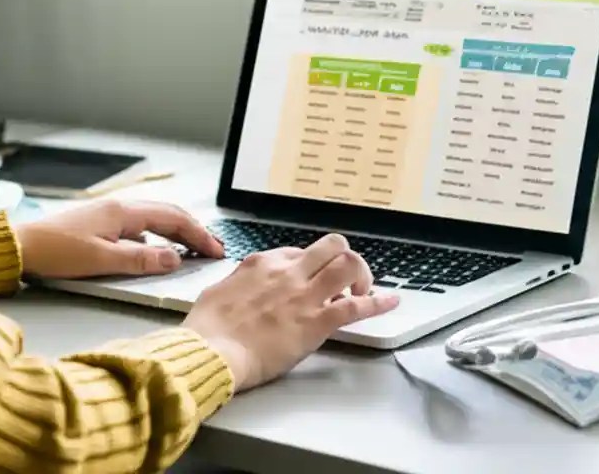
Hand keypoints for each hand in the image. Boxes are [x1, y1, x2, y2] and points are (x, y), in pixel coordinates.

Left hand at [14, 200, 224, 278]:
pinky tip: (158, 251)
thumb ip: (141, 260)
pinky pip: (140, 227)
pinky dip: (158, 237)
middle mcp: (120, 208)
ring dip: (177, 232)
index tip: (216, 250)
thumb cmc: (55, 252)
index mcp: (124, 212)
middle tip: (214, 249)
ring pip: (155, 219)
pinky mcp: (101, 224)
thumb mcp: (102, 261)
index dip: (199, 234)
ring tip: (193, 249)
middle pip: (168, 214)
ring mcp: (110, 214)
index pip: (174, 218)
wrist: (19, 247)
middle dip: (194, 231)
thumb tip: (174, 258)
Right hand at [184, 233, 399, 391]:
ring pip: (349, 264)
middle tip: (345, 279)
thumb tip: (244, 285)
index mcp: (263, 263)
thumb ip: (239, 283)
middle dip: (344, 259)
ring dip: (362, 275)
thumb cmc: (207, 329)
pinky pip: (357, 306)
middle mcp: (288, 272)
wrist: (211, 351)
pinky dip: (379, 303)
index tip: (314, 280)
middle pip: (331, 246)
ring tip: (363, 290)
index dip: (312, 267)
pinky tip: (391, 302)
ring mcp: (305, 295)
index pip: (300, 253)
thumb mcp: (218, 292)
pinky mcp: (316, 321)